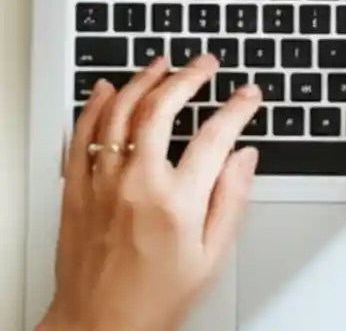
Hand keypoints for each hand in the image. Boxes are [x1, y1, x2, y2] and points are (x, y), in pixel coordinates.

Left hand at [39, 55, 262, 330]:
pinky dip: (95, 106)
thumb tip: (245, 157)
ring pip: (118, 113)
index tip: (247, 95)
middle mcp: (136, 186)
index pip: (214, 136)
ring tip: (162, 64)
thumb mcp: (212, 256)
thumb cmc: (154, 299)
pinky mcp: (76, 191)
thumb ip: (231, 200)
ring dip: (142, 80)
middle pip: (161, 109)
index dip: (237, 108)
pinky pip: (81, 136)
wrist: (98, 325)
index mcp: (177, 202)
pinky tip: (108, 90)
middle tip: (204, 64)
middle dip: (188, 77)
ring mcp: (101, 184)